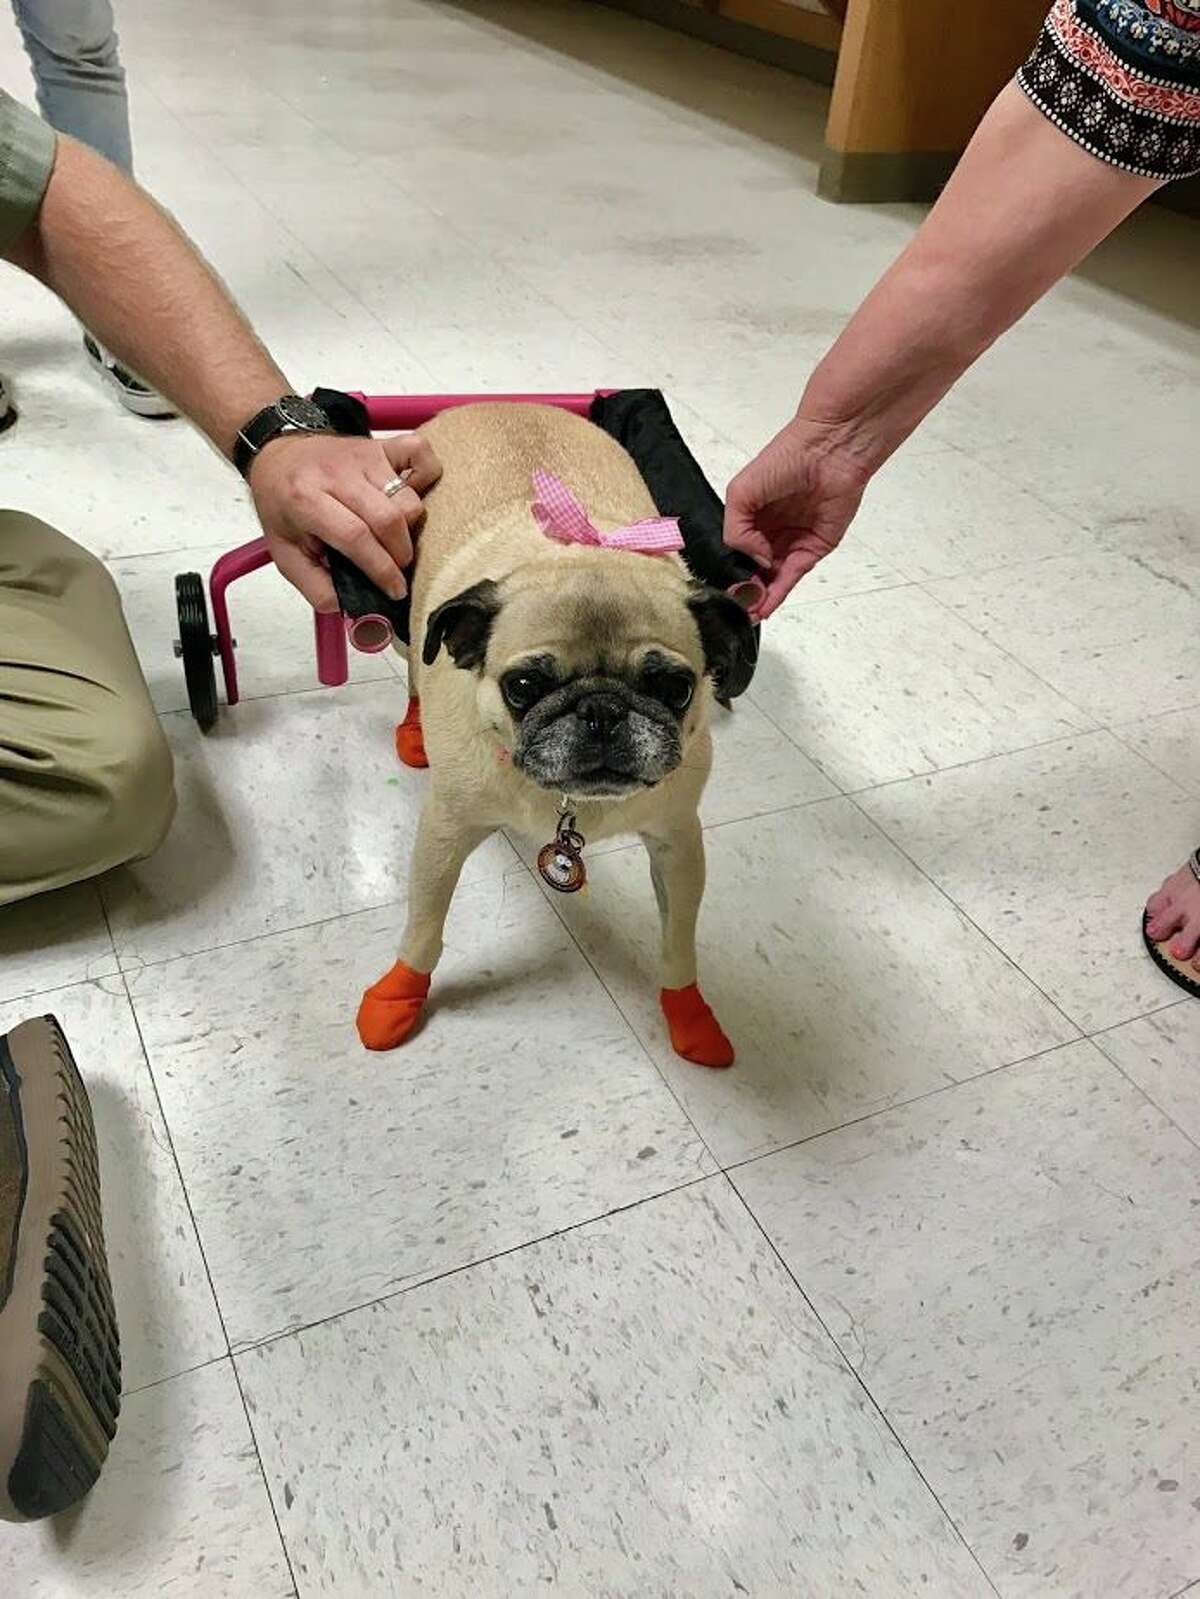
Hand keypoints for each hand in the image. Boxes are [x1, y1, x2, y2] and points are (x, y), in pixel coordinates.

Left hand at [248, 431, 441, 610]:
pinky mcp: (380, 446)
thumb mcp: (284, 552)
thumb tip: (347, 606)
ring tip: (393, 537)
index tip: (394, 589)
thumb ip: (313, 585)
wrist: (279, 453)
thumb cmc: (283, 502)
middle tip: (395, 568)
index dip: (381, 569)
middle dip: (400, 555)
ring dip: (410, 527)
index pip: (355, 537)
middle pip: (388, 519)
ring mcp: (363, 456)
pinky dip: (427, 475)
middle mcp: (337, 474)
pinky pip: (420, 453)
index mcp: (306, 500)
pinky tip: (411, 495)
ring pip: (407, 498)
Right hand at [724, 417, 870, 620]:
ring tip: (746, 612)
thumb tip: (756, 561)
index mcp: (751, 516)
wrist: (829, 449)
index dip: (729, 570)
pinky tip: (764, 605)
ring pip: (772, 578)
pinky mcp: (815, 547)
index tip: (722, 588)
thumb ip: (737, 531)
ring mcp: (792, 541)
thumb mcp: (741, 492)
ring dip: (760, 597)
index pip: (736, 552)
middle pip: (753, 570)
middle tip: (734, 606)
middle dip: (744, 589)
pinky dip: (778, 593)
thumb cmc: (786, 457)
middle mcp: (770, 531)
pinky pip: (793, 575)